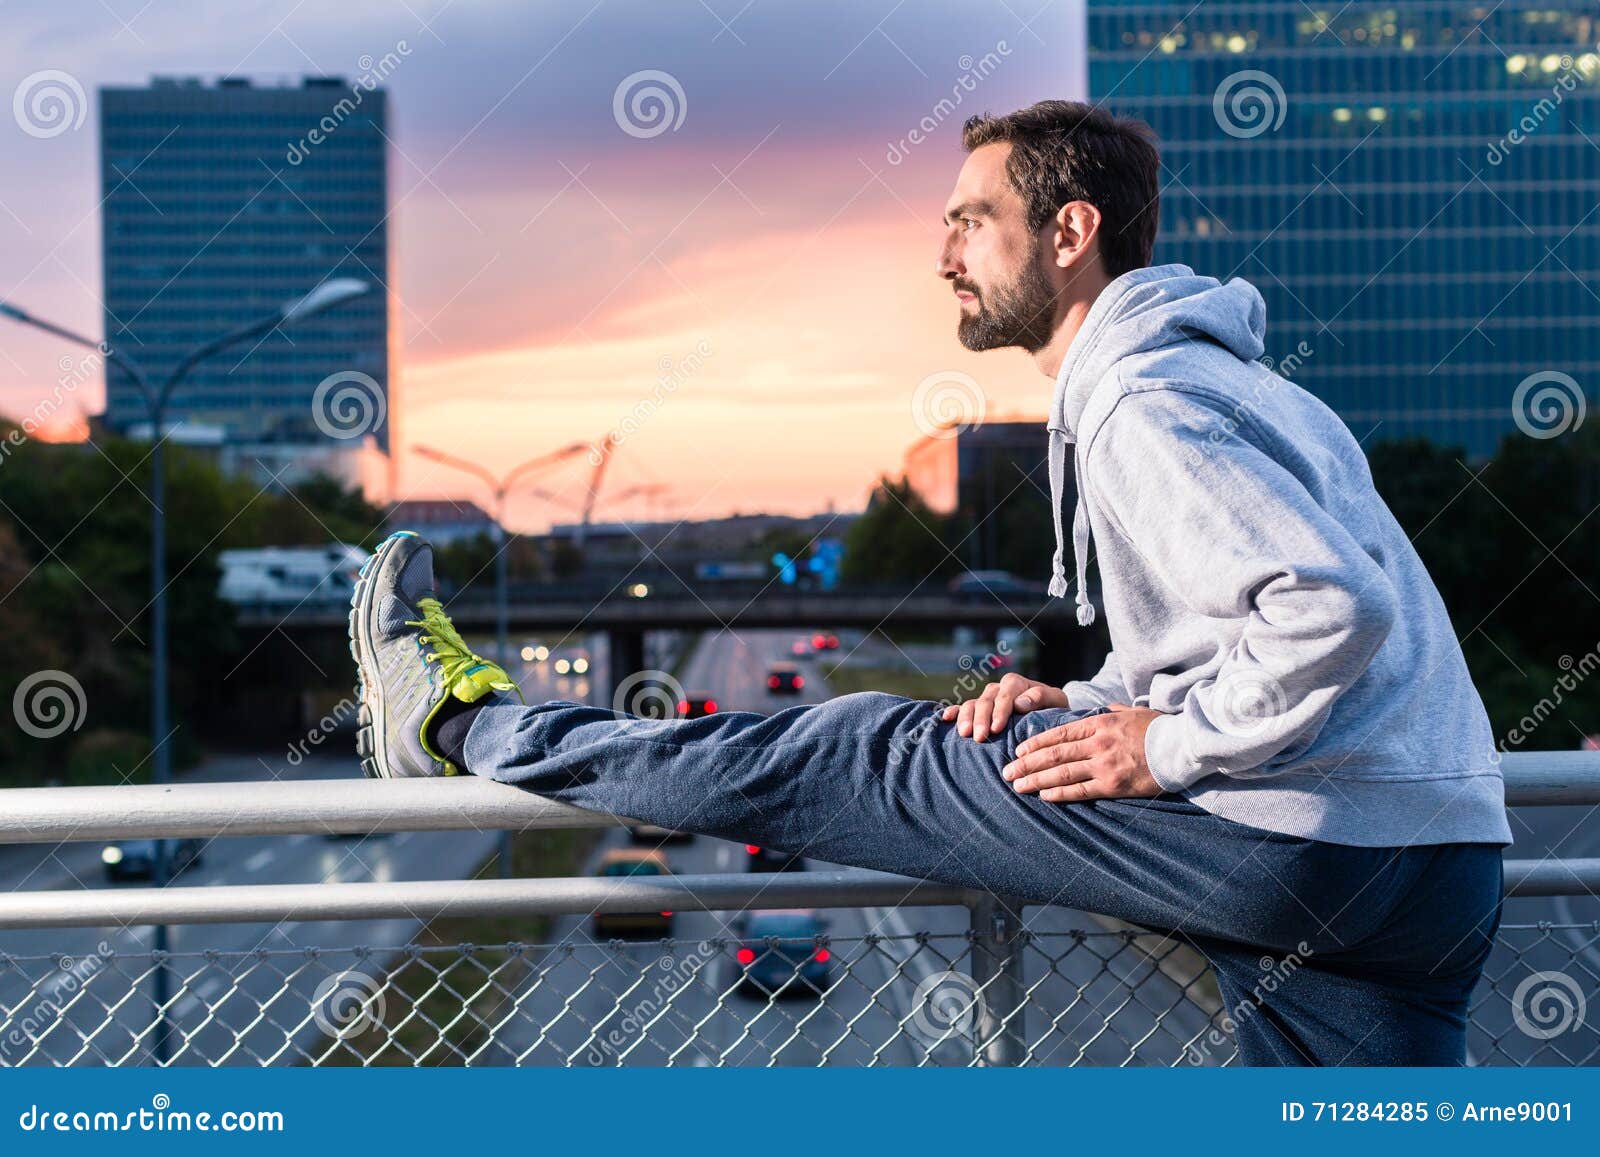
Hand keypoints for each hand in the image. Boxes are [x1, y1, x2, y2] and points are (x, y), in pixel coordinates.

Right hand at [941, 673, 1069, 740]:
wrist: (1047, 712)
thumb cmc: (1053, 708)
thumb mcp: (1056, 701)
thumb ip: (1041, 697)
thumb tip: (1020, 703)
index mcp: (1015, 684)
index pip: (1004, 696)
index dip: (999, 712)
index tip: (997, 729)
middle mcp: (997, 689)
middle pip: (985, 701)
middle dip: (981, 719)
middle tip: (979, 737)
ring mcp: (986, 699)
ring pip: (971, 704)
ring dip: (966, 718)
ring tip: (964, 734)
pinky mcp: (978, 709)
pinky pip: (961, 707)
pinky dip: (953, 711)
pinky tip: (946, 718)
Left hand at [1001, 704, 1163, 802]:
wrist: (1182, 746)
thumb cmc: (1158, 728)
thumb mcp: (1131, 712)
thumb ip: (1112, 712)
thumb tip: (1104, 708)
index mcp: (1099, 723)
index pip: (1058, 733)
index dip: (1035, 743)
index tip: (1018, 751)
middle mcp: (1097, 743)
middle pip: (1054, 754)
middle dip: (1027, 763)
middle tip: (1007, 772)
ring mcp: (1104, 764)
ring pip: (1062, 773)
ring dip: (1036, 780)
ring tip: (1018, 786)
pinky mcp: (1113, 784)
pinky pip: (1081, 790)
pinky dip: (1060, 793)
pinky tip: (1044, 795)